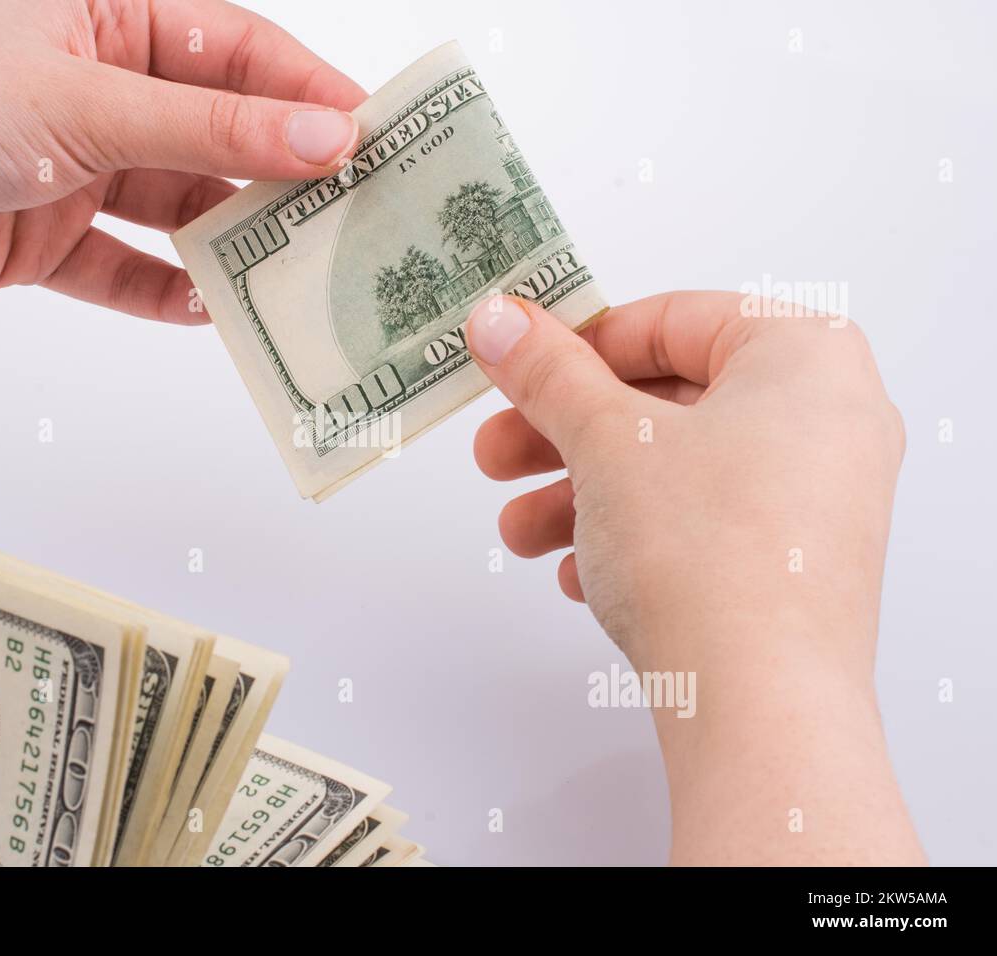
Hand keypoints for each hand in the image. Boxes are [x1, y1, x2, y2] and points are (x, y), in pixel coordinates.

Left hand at [0, 0, 364, 359]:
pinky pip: (127, 266)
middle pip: (217, 132)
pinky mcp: (50, 233)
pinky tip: (208, 309)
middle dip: (279, 176)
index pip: (235, 49)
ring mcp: (77, 163)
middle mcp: (99, 86)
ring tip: (295, 274)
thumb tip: (323, 139)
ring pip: (178, 204)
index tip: (375, 136)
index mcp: (109, 17)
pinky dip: (164, 290)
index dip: (308, 91)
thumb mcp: (87, 105)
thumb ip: (209, 131)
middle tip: (351, 216)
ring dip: (230, 242)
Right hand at [466, 292, 922, 863]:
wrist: (759, 705)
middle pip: (666, 402)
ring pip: (675, 472)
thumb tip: (497, 318)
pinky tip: (578, 577)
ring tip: (519, 535)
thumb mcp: (605, 440)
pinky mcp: (797, 567)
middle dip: (563, 434)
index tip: (515, 367)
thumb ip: (546, 372)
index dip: (577, 344)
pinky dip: (632, 541)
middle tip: (495, 455)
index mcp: (804, 357)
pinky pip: (701, 529)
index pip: (671, 321)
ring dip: (582, 496)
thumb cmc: (705, 551)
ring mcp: (818, 499)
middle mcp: (827, 419)